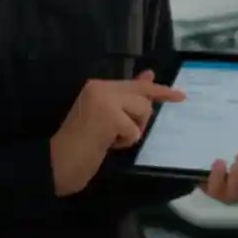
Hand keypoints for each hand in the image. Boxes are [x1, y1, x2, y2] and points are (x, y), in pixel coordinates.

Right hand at [50, 70, 184, 196]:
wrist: (57, 161)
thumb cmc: (80, 143)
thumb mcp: (106, 117)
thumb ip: (127, 98)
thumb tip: (150, 76)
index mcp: (98, 86)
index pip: (136, 85)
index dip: (160, 91)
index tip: (180, 95)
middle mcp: (101, 87)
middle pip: (143, 99)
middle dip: (139, 120)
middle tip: (118, 134)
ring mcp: (105, 99)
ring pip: (142, 112)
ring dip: (131, 131)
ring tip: (109, 138)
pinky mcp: (109, 116)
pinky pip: (134, 131)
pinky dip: (125, 142)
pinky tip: (106, 144)